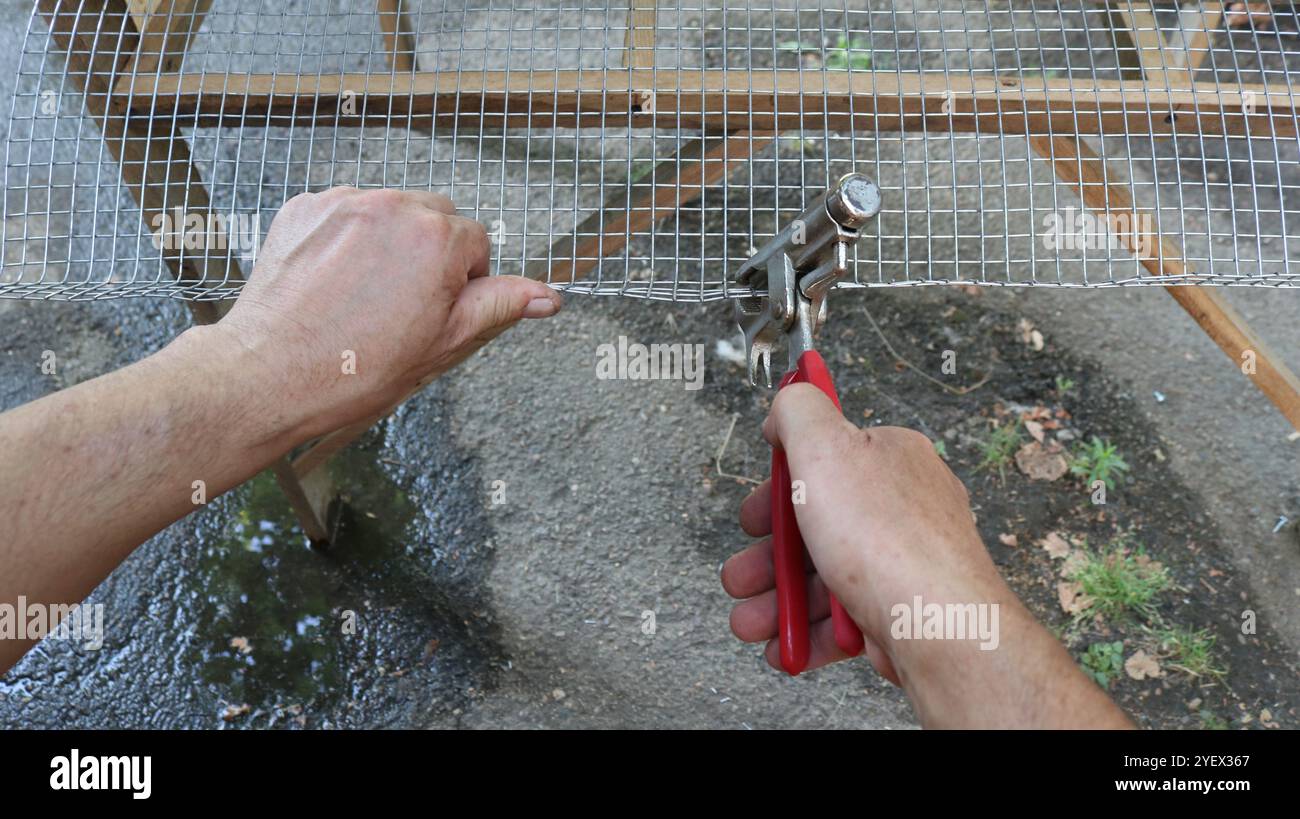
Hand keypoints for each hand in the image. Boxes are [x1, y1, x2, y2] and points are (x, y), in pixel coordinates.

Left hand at [198, 187, 560, 443]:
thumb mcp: (443, 344)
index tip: (435, 311)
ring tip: (362, 297)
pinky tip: (332, 283)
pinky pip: (344, 213)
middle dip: (429, 254)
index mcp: (436, 238)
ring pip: (389, 213)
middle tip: (402, 307)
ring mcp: (343, 203)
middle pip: (435, 217)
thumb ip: (498, 307)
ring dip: (388, 244)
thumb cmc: (354, 368)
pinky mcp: (304, 208)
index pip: (475, 242)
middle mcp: (392, 207)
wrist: (267, 374)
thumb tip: (548, 297)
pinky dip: (345, 240)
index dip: (462, 282)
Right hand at [721, 385, 1131, 726]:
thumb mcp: (826, 448)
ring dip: (779, 603)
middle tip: (739, 577)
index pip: (825, 461)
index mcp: (890, 460)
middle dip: (768, 558)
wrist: (939, 630)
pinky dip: (809, 634)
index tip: (754, 515)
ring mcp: (903, 563)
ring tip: (750, 623)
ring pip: (824, 579)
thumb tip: (788, 400)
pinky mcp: (902, 611)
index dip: (779, 490)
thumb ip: (798, 410)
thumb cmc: (888, 542)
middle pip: (817, 527)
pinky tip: (785, 646)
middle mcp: (902, 509)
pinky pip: (844, 622)